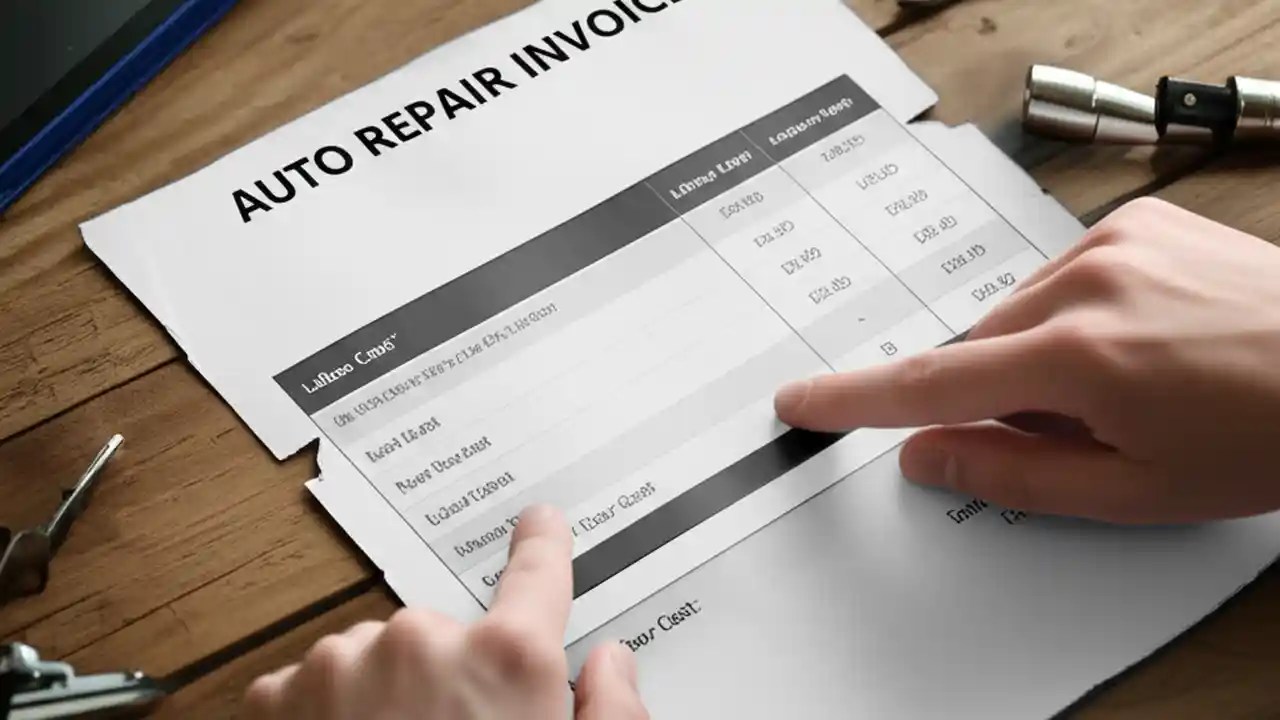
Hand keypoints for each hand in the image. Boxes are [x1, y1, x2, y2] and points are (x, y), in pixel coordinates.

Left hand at [243, 505, 647, 719]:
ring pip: (377, 657)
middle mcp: (423, 644)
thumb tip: (612, 667)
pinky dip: (327, 714)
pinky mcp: (281, 695)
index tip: (540, 526)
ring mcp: (345, 664)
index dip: (545, 545)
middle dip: (451, 675)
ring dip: (386, 694)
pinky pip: (313, 684)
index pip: (540, 571)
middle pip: (449, 634)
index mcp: (505, 660)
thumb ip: (609, 715)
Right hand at [775, 198, 1279, 523]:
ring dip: (1039, 354)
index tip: (802, 402)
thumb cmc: (1270, 438)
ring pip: (1016, 312)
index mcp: (1080, 358)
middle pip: (978, 349)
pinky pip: (1059, 275)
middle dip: (1001, 395)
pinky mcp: (1135, 219)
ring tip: (1128, 382)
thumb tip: (926, 458)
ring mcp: (1112, 241)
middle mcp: (1086, 282)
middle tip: (1080, 429)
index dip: (854, 399)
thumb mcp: (1136, 491)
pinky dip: (1073, 314)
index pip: (931, 383)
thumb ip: (1012, 474)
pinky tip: (1138, 338)